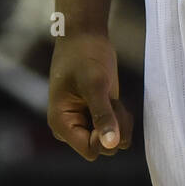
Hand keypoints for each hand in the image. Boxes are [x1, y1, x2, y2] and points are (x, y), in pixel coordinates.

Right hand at [47, 33, 132, 160]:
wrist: (84, 35)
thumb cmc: (85, 55)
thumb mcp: (95, 84)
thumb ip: (103, 115)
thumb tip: (111, 145)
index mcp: (62, 123)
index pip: (90, 150)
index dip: (105, 138)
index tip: (109, 111)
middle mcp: (72, 127)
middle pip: (103, 148)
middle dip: (114, 127)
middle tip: (112, 100)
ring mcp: (85, 122)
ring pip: (112, 141)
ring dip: (120, 122)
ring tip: (113, 98)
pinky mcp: (97, 115)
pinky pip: (116, 131)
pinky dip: (122, 119)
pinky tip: (117, 100)